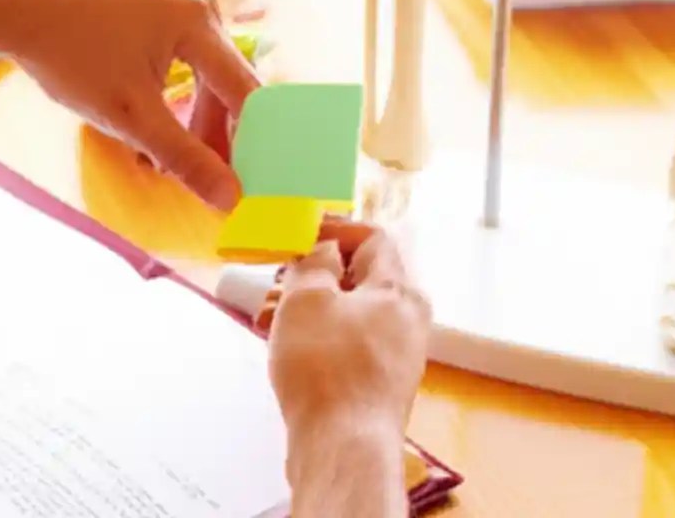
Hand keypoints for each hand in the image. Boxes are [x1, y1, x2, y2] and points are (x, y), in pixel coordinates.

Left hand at [0, 0, 259, 209]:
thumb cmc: (67, 52)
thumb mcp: (129, 116)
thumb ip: (184, 158)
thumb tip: (229, 198)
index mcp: (200, 20)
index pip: (245, 92)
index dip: (247, 142)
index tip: (240, 182)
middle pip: (224, 79)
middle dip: (210, 132)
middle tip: (193, 176)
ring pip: (200, 66)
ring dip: (188, 112)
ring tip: (159, 153)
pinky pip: (177, 48)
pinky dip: (169, 85)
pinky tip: (143, 112)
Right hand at [267, 221, 430, 439]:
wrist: (342, 447)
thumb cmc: (326, 370)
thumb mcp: (307, 299)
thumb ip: (313, 262)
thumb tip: (323, 250)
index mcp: (398, 290)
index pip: (372, 236)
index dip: (332, 227)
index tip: (296, 232)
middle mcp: (406, 319)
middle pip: (357, 276)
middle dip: (310, 273)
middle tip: (277, 279)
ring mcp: (395, 354)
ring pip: (347, 312)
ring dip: (306, 307)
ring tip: (269, 317)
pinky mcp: (378, 383)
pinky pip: (346, 344)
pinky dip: (316, 336)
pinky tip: (285, 346)